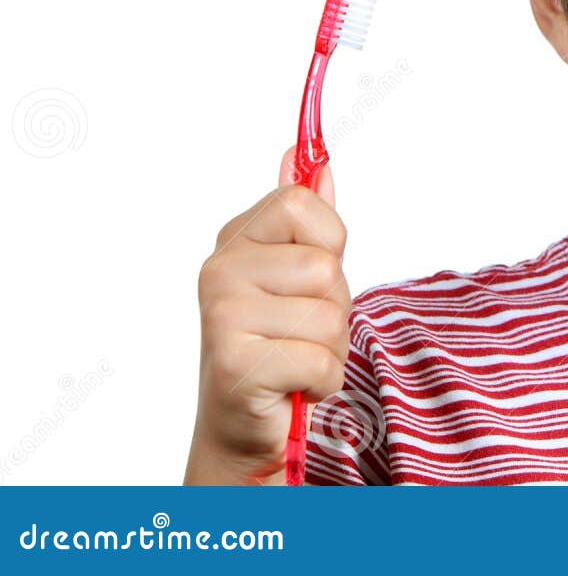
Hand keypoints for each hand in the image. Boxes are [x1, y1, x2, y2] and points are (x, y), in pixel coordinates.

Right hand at [183, 148, 349, 484]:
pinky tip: (291, 385)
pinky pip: (321, 361)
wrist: (242, 424)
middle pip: (325, 266)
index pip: (303, 204)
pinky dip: (322, 381)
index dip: (328, 243)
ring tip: (296, 357)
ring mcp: (222, 317)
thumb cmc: (277, 342)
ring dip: (330, 347)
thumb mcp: (296, 273)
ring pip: (329, 316)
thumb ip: (305, 216)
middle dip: (334, 305)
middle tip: (301, 329)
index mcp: (235, 240)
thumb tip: (307, 156)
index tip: (307, 275)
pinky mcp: (236, 365)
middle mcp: (219, 272)